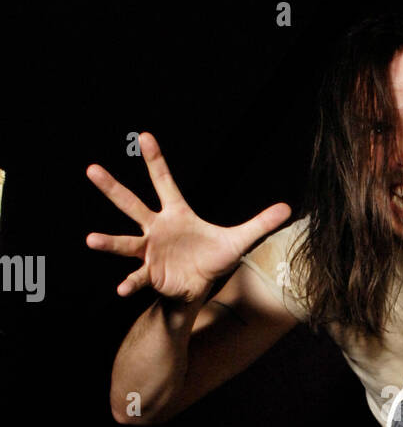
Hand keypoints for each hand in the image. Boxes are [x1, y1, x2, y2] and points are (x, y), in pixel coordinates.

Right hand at [85, 132, 290, 303]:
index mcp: (176, 214)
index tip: (144, 136)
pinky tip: (122, 289)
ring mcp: (150, 251)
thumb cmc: (212, 259)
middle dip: (112, 188)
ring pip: (126, 243)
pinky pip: (138, 277)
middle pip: (132, 204)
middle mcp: (157, 228)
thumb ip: (260, 224)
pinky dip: (131, 283)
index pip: (164, 181)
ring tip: (91, 240)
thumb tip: (287, 209)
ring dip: (109, 242)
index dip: (155, 159)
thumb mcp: (239, 241)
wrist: (198, 287)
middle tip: (91, 170)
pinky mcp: (151, 274)